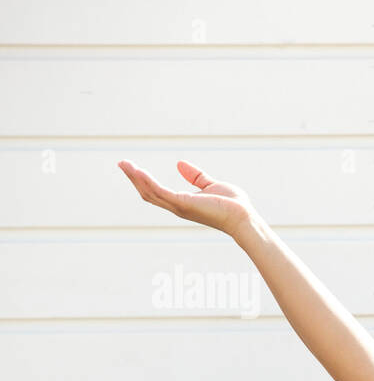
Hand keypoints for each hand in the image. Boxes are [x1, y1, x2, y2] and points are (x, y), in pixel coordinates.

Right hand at [117, 159, 257, 235]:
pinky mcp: (184, 204)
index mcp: (183, 202)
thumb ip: (196, 177)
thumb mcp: (211, 185)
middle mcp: (178, 207)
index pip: (158, 193)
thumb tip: (179, 164)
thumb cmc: (232, 206)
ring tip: (124, 164)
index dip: (144, 181)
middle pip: (149, 193)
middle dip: (134, 179)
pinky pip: (161, 192)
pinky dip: (148, 181)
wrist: (244, 217)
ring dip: (136, 178)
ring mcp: (180, 206)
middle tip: (122, 163)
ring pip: (151, 193)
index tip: (133, 168)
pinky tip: (138, 171)